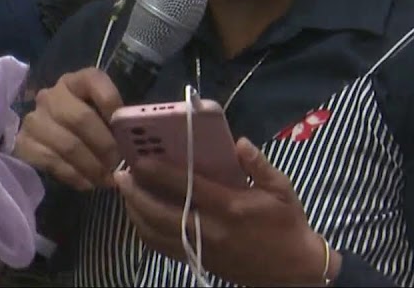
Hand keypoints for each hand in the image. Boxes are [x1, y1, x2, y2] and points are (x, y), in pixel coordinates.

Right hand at [12, 67, 122, 190]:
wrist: (45, 142)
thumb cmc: (85, 127)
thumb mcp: (101, 116)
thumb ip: (117, 121)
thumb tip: (138, 140)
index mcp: (74, 82)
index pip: (93, 80)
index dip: (111, 101)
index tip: (124, 126)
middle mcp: (51, 96)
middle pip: (79, 118)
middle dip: (104, 145)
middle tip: (118, 163)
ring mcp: (34, 120)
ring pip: (67, 145)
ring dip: (92, 166)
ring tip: (107, 179)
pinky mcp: (24, 144)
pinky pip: (53, 162)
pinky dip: (75, 176)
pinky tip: (88, 183)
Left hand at [113, 137, 338, 286]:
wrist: (293, 269)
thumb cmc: (286, 223)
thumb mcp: (281, 189)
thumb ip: (259, 165)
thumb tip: (238, 143)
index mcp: (231, 207)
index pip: (187, 188)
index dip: (160, 173)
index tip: (140, 159)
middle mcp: (211, 230)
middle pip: (161, 213)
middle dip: (136, 193)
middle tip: (121, 174)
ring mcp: (202, 249)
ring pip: (156, 233)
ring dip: (135, 212)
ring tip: (125, 192)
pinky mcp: (199, 260)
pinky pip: (162, 247)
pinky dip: (145, 231)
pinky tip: (139, 215)